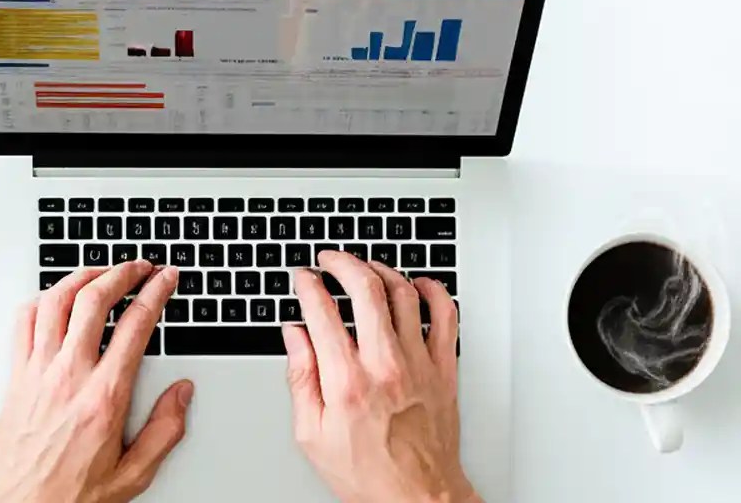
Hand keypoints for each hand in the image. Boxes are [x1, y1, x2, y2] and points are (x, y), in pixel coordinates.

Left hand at [0, 261, 191, 502]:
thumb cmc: (69, 496)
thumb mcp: (132, 475)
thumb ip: (164, 431)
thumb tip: (182, 394)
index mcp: (104, 397)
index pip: (136, 326)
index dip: (156, 293)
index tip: (166, 279)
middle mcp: (69, 376)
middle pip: (95, 300)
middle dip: (122, 272)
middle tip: (139, 265)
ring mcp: (38, 372)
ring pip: (56, 301)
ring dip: (83, 276)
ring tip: (102, 270)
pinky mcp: (17, 375)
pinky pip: (24, 321)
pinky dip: (42, 299)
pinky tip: (56, 296)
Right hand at [283, 251, 479, 502]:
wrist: (417, 499)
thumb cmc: (368, 474)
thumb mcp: (311, 434)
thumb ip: (300, 378)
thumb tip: (294, 337)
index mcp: (346, 382)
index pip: (322, 312)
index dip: (308, 285)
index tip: (303, 278)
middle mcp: (384, 366)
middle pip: (366, 288)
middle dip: (342, 263)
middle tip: (331, 260)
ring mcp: (418, 364)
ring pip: (404, 293)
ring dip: (382, 271)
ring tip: (366, 268)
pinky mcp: (444, 369)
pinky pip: (446, 315)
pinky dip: (433, 291)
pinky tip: (418, 286)